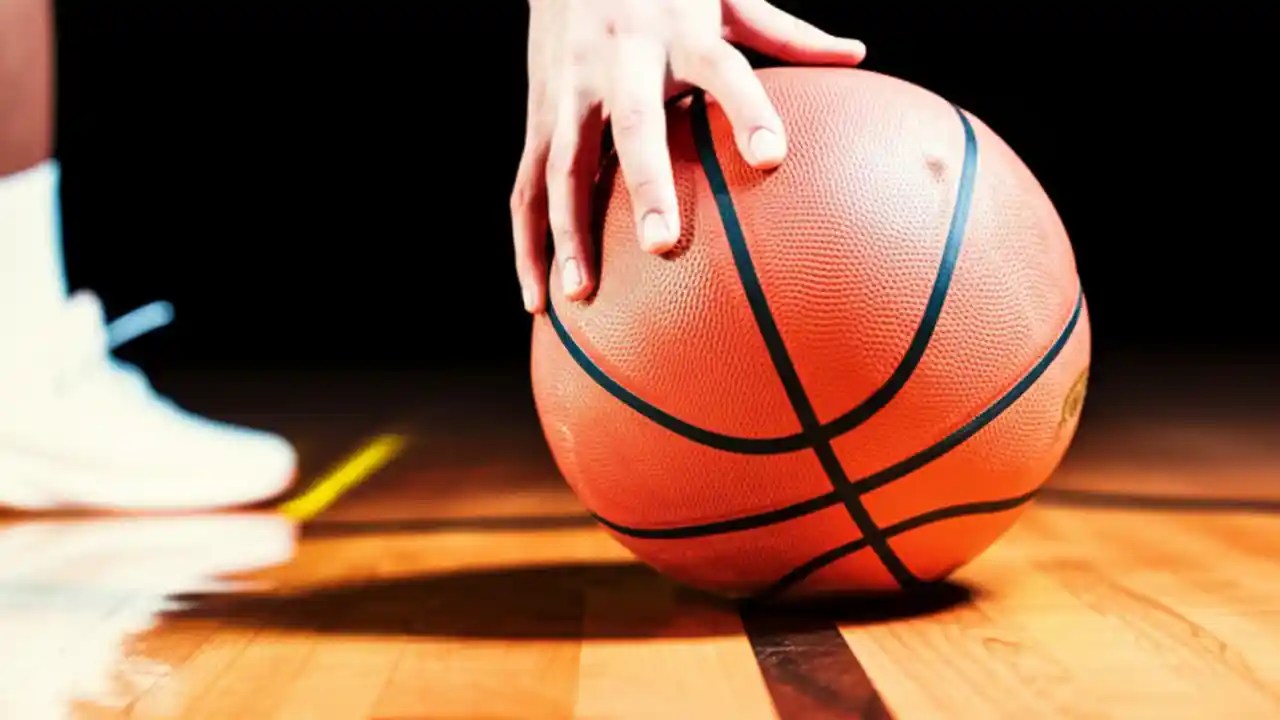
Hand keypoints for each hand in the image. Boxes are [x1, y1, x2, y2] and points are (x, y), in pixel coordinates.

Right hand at [510, 0, 865, 312]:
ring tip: (580, 294)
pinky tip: (539, 299)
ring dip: (568, 230)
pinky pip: (527, 185)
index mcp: (680, 29)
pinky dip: (529, 242)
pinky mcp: (538, 115)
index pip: (722, 69)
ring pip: (561, 165)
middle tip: (660, 246)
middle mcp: (620, 59)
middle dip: (644, 185)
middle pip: (632, 126)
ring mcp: (570, 90)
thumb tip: (856, 55)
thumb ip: (784, 32)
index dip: (747, 109)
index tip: (773, 157)